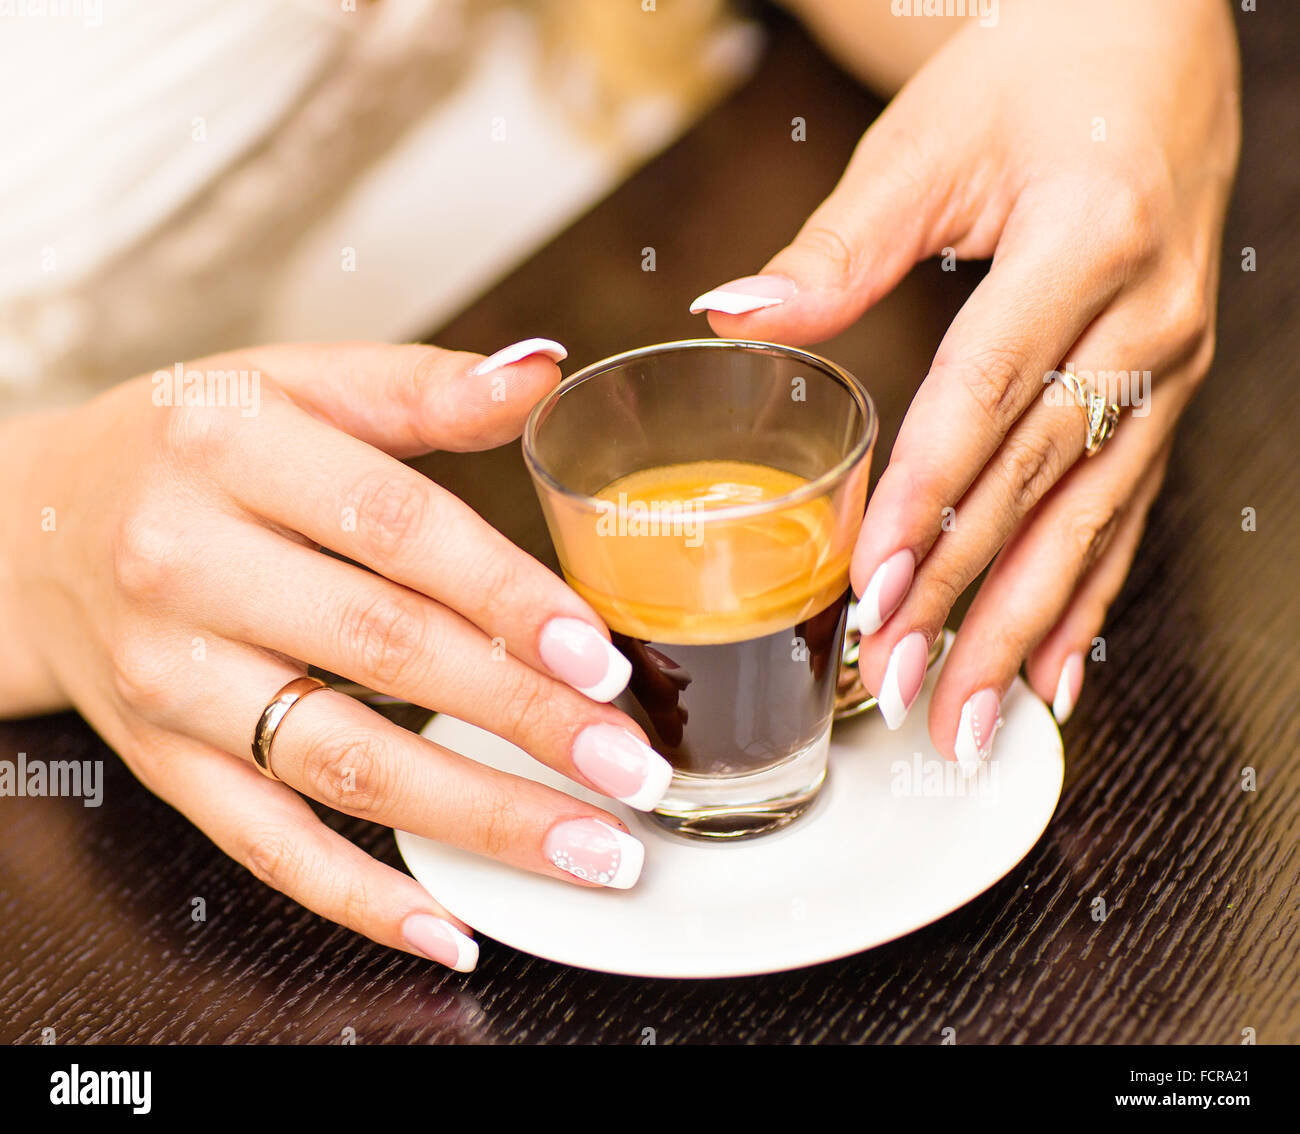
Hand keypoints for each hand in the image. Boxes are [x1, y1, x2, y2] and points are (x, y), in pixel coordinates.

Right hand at [1, 339, 671, 969]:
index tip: (599, 654)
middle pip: (383, 651)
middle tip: (632, 766)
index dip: (505, 594)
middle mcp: (185, 563)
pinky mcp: (163, 762)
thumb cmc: (189, 448)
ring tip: (591, 848)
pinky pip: (265, 845)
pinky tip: (456, 930)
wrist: (35, 528)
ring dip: (478, 818)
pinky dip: (362, 896)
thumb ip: (419, 388)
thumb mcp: (291, 384)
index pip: (394, 528)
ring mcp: (168, 676)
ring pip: (341, 763)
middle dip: (524, 719)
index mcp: (230, 447)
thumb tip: (543, 370)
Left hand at [690, 0, 1238, 766]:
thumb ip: (836, 245)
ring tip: (968, 714)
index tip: (877, 584)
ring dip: (1023, 626)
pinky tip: (1052, 672)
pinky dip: (1088, 598)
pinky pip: (1127, 512)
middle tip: (901, 687)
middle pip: (1038, 481)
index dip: (930, 499)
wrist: (1154, 37)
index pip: (989, 396)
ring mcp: (1170, 360)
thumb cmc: (1042, 70)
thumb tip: (736, 314)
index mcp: (1087, 241)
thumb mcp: (929, 142)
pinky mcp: (1168, 387)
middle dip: (965, 596)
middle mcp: (1147, 314)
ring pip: (1090, 520)